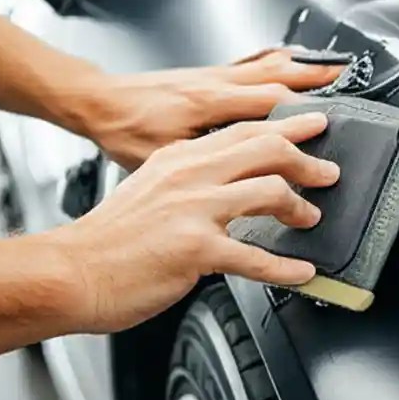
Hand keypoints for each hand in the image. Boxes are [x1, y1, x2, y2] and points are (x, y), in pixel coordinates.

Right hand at [45, 112, 338, 333]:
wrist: (71, 272)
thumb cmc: (107, 242)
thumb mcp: (147, 191)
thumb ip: (186, 184)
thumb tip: (224, 190)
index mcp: (177, 159)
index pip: (242, 131)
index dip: (285, 127)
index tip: (311, 127)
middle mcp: (188, 176)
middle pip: (265, 148)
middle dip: (306, 158)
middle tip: (327, 171)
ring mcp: (194, 211)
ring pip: (268, 191)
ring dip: (299, 206)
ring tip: (310, 219)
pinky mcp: (196, 249)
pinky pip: (256, 257)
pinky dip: (286, 268)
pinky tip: (300, 272)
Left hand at [78, 48, 342, 169]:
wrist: (98, 103)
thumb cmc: (124, 131)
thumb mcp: (162, 158)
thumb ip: (205, 166)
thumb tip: (240, 186)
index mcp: (208, 104)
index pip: (269, 105)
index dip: (301, 116)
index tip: (326, 128)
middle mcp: (215, 83)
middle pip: (277, 78)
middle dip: (315, 85)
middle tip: (346, 90)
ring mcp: (212, 75)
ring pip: (267, 64)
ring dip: (302, 68)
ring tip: (331, 70)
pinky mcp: (206, 74)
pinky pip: (250, 61)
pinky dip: (275, 60)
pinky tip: (287, 60)